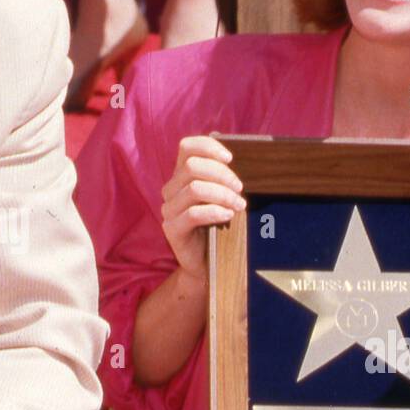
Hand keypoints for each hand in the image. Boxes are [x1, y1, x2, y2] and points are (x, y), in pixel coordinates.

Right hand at [161, 134, 245, 281]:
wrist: (208, 262)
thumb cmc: (218, 226)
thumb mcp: (222, 197)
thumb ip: (223, 177)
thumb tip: (229, 151)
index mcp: (181, 176)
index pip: (187, 147)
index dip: (208, 147)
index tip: (231, 159)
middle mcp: (171, 189)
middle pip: (192, 166)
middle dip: (222, 174)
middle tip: (240, 189)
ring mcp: (169, 209)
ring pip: (194, 189)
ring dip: (222, 194)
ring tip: (239, 205)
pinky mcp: (172, 228)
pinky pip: (193, 213)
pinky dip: (215, 211)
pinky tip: (229, 215)